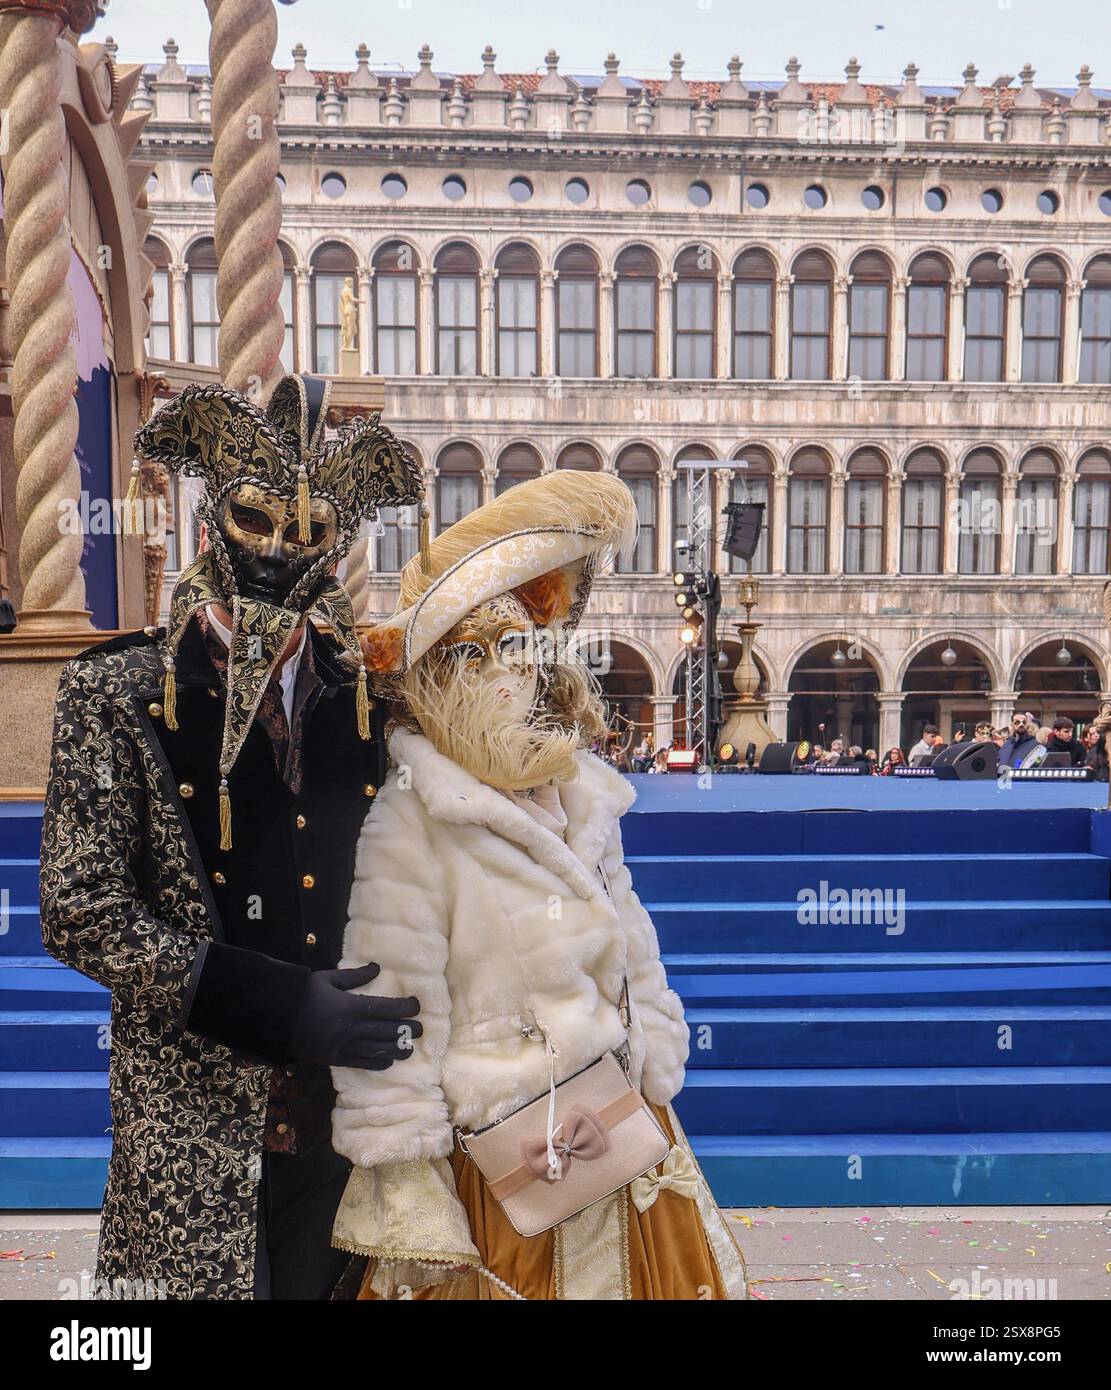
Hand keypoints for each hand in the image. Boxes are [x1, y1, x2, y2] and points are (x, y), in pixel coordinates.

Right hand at [289, 962, 420, 1069]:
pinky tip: (387, 1061)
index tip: (416, 1006)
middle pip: (384, 1031)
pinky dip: (375, 1062)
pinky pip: (358, 1062)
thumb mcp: (328, 978)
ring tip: (410, 1049)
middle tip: (420, 1030)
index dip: (404, 1008)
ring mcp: (340, 1046)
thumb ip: (355, 976)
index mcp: (349, 1006)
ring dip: (395, 1050)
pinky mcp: (332, 1058)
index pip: (385, 1008)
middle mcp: (349, 1028)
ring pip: (375, 1050)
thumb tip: (377, 968)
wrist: (275, 1016)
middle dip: (405, 1031)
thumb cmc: (303, 993)